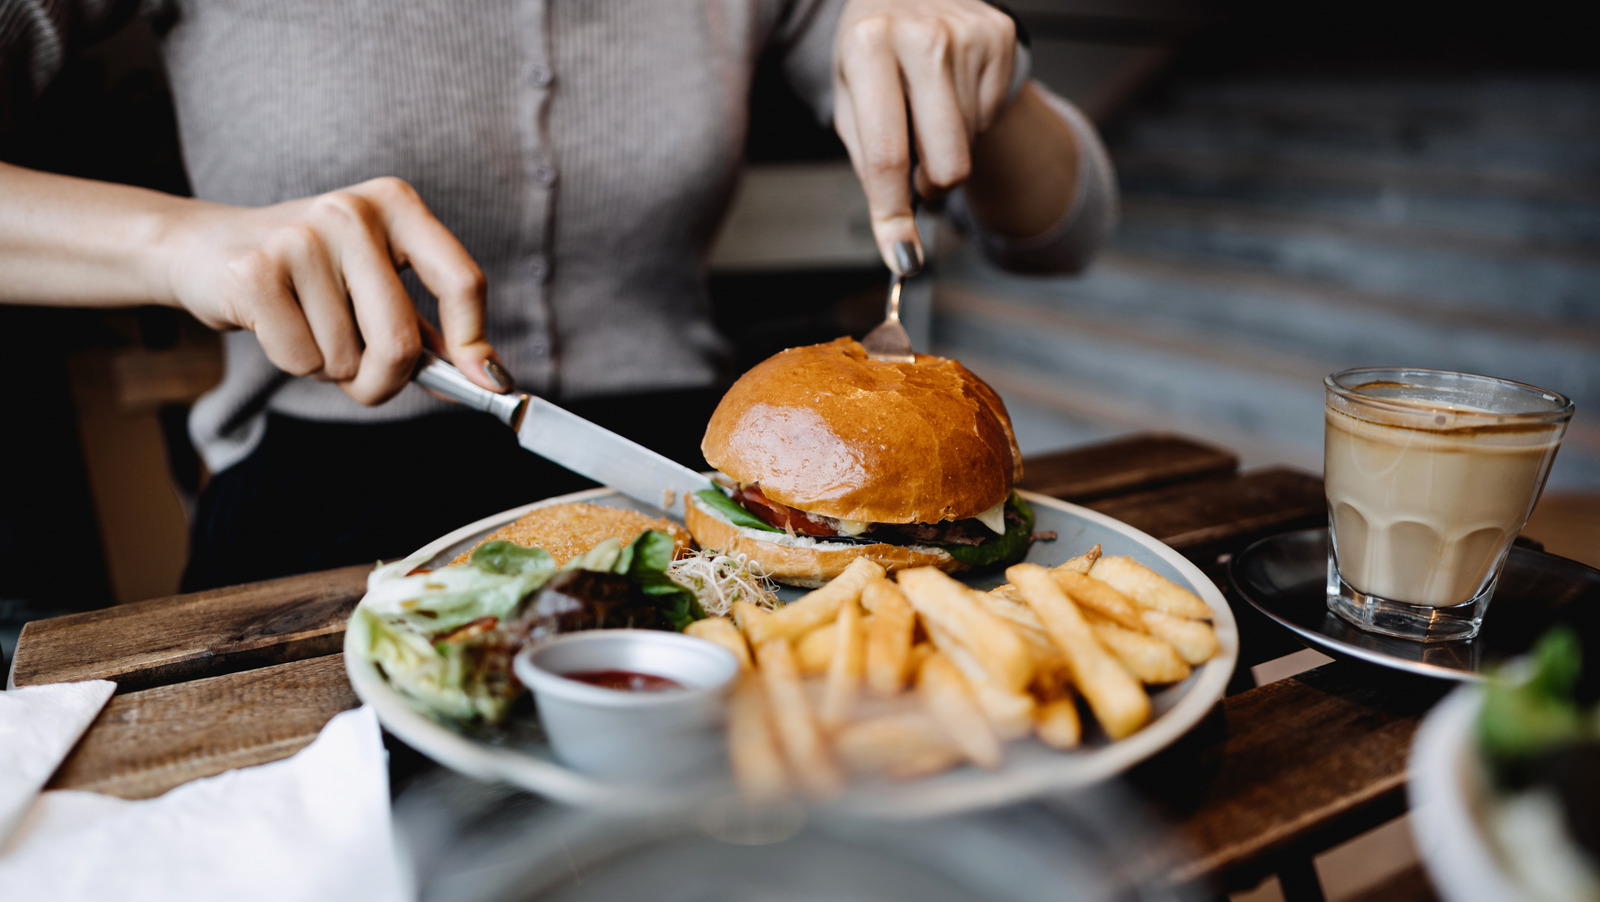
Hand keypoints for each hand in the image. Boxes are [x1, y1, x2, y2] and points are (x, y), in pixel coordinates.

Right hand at [159, 176, 502, 404]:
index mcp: (397, 206)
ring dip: (329, 367)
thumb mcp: (376, 286)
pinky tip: (275, 324)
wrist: (206, 250)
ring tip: (305, 324)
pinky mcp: (256, 270)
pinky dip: (293, 363)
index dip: (475, 341)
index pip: (462, 280)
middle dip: (385, 382)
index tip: (487, 382)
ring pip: (346, 358)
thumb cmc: (309, 278)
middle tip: (365, 381)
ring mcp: (302, 237)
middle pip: (401, 341)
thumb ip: (431, 331)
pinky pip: (301, 359)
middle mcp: (353, 212)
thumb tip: (488, 379)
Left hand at [832, 0, 1017, 272]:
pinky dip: (969, 119)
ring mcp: (970, 34)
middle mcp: (922, 35)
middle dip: (930, 186)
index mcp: (869, 45)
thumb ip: (869, 165)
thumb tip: (898, 241)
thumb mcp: (848, 95)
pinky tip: (951, 91)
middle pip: (946, 163)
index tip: (901, 257)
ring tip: (927, 108)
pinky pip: (990, 117)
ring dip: (947, 145)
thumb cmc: (872, 49)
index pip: (886, 154)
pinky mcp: (1003, 38)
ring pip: (968, 146)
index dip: (893, 216)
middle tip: (915, 172)